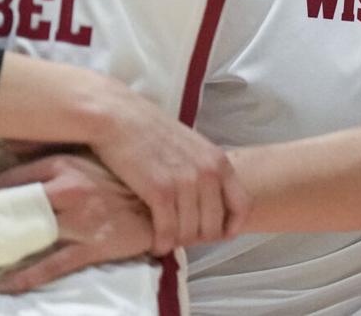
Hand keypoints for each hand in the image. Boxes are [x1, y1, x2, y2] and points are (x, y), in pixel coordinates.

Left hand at [0, 150, 152, 292]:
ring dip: (0, 249)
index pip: (11, 178)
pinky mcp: (94, 245)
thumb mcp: (90, 154)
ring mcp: (81, 219)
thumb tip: (12, 139)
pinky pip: (52, 265)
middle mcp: (68, 190)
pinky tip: (6, 284)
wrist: (166, 199)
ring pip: (29, 235)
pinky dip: (26, 276)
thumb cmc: (125, 175)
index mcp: (65, 164)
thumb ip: (55, 148)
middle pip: (13, 206)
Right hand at [87, 89, 251, 255]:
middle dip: (197, 238)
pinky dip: (162, 243)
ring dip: (177, 242)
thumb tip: (210, 200)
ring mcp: (185, 182)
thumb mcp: (192, 146)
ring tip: (166, 239)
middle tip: (181, 237)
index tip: (215, 234)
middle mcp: (208, 173)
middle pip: (214, 227)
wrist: (118, 117)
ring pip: (190, 233)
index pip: (242, 206)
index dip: (230, 227)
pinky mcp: (160, 191)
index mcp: (219, 161)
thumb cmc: (151, 130)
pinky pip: (168, 232)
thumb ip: (205, 170)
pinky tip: (155, 242)